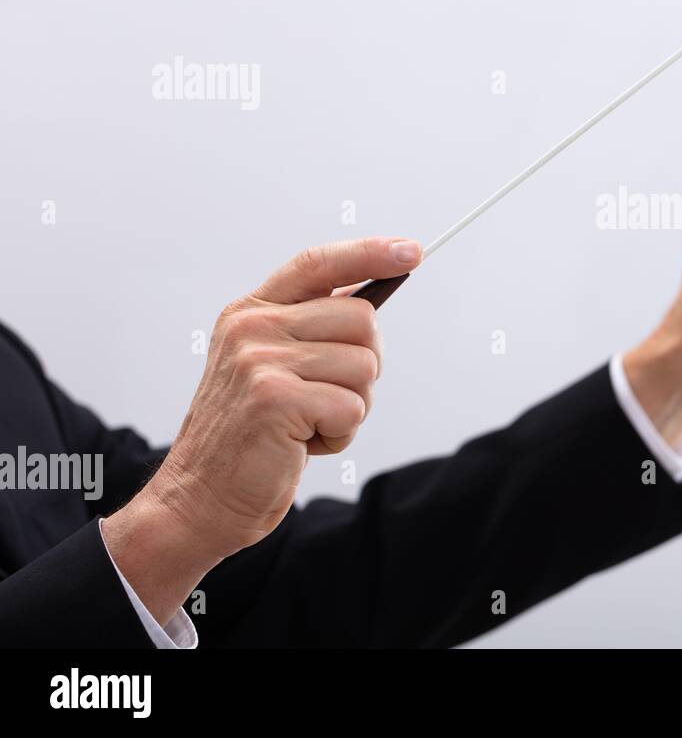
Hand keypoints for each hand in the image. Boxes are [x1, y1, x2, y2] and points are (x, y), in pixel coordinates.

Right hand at [102, 236, 422, 622]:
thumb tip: (371, 305)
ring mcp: (260, 360)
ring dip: (351, 407)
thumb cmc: (251, 436)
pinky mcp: (275, 398)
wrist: (199, 499)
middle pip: (363, 321)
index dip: (369, 253)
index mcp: (251, 312)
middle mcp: (252, 327)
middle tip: (325, 399)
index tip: (413, 252)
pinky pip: (353, 407)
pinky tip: (302, 445)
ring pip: (365, 367)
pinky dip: (341, 434)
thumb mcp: (271, 369)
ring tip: (306, 425)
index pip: (318, 265)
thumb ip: (310, 332)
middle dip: (364, 367)